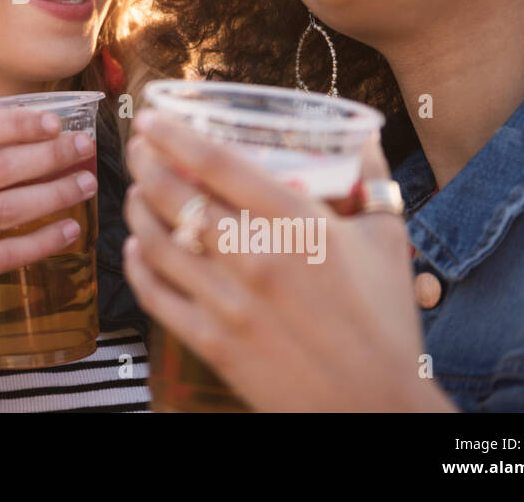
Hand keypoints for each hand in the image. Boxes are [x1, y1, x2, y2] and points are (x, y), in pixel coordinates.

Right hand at [0, 107, 97, 325]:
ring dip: (54, 194)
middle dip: (49, 155)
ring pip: (5, 209)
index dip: (14, 121)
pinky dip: (40, 243)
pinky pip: (1, 254)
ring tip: (84, 184)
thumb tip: (13, 135)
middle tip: (82, 148)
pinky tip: (66, 231)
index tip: (53, 121)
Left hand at [122, 109, 454, 411]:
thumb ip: (372, 184)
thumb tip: (365, 138)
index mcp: (297, 225)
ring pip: (156, 240)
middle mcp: (255, 258)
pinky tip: (137, 248)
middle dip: (144, 162)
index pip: (216, 163)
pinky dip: (137, 266)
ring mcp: (228, 302)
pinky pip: (155, 295)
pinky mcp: (212, 342)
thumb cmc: (386, 323)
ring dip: (136, 208)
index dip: (173, 134)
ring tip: (136, 192)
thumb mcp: (387, 241)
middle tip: (138, 147)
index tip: (151, 116)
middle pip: (174, 195)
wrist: (374, 408)